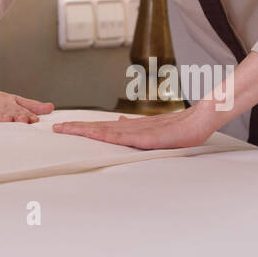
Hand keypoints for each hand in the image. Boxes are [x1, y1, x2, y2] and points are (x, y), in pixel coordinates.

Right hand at [0, 82, 52, 122]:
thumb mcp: (14, 100)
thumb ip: (32, 106)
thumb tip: (51, 107)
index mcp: (7, 105)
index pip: (18, 111)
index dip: (25, 115)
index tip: (33, 119)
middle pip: (6, 113)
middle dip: (14, 117)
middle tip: (22, 120)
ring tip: (5, 119)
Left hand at [51, 105, 215, 149]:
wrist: (201, 118)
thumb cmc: (179, 125)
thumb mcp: (151, 127)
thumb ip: (132, 126)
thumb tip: (115, 122)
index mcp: (131, 127)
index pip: (102, 127)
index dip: (82, 127)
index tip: (64, 127)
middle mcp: (133, 127)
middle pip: (100, 128)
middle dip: (77, 128)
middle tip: (56, 128)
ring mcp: (142, 132)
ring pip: (109, 132)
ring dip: (88, 131)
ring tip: (68, 130)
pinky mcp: (153, 137)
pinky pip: (129, 138)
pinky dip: (112, 136)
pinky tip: (100, 135)